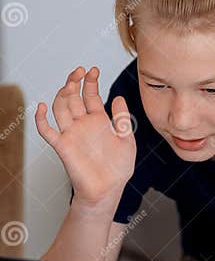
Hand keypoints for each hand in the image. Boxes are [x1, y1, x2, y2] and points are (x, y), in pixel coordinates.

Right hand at [35, 66, 136, 206]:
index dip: (90, 81)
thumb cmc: (118, 169)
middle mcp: (83, 124)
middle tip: (80, 70)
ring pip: (61, 108)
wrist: (108, 190)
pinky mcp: (62, 146)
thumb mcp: (127, 141)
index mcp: (99, 121)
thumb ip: (123, 119)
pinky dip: (41, 119)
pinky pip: (47, 131)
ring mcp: (71, 134)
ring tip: (70, 84)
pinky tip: (42, 107)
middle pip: (73, 97)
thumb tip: (119, 97)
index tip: (93, 70)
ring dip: (62, 94)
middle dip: (75, 82)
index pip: (90, 95)